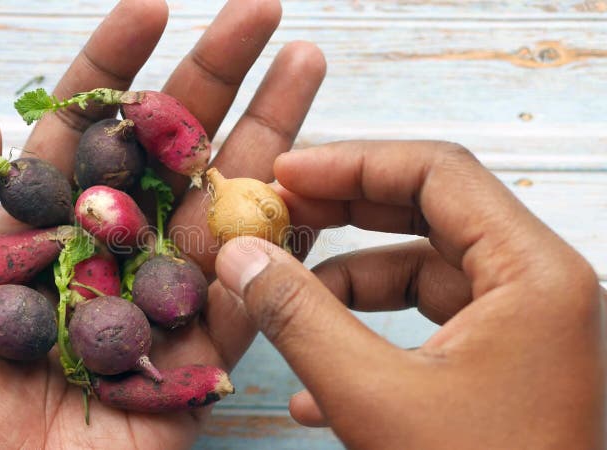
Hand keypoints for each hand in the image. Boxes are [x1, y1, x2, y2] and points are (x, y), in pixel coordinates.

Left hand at [0, 0, 324, 447]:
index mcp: (43, 230)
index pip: (85, 130)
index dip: (116, 67)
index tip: (151, 7)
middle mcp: (111, 249)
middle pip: (169, 149)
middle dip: (213, 76)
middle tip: (258, 11)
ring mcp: (165, 292)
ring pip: (221, 199)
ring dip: (268, 131)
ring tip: (304, 64)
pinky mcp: (203, 346)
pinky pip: (253, 282)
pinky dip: (286, 232)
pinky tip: (320, 177)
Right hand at [215, 141, 605, 448]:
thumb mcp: (372, 397)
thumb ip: (297, 315)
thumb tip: (239, 256)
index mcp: (535, 273)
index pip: (438, 173)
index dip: (353, 164)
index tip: (285, 174)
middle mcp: (539, 286)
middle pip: (431, 211)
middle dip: (347, 211)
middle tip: (280, 210)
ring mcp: (523, 326)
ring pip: (423, 270)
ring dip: (348, 283)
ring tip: (283, 298)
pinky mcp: (500, 363)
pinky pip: (427, 322)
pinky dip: (370, 333)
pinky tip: (314, 381)